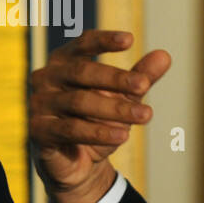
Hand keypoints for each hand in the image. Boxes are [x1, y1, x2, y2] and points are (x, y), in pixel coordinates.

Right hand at [28, 30, 171, 202]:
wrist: (77, 162)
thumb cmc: (98, 120)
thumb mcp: (124, 98)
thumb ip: (141, 77)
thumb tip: (165, 55)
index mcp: (64, 61)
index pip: (83, 43)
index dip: (104, 40)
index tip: (130, 40)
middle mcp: (46, 77)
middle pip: (82, 72)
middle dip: (116, 79)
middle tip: (144, 85)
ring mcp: (39, 103)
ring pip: (79, 102)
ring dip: (115, 109)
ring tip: (145, 115)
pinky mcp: (38, 130)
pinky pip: (70, 129)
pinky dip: (98, 133)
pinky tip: (123, 136)